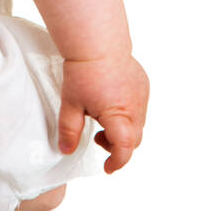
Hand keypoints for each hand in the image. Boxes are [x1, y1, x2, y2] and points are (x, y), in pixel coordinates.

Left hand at [57, 53, 148, 174]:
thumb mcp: (71, 104)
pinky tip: (110, 103)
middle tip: (97, 140)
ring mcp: (142, 96)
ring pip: (138, 125)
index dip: (117, 162)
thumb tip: (66, 151)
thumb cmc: (83, 73)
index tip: (107, 168)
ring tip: (101, 120)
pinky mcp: (143, 85)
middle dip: (117, 147)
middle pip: (133, 140)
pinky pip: (139, 108)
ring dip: (123, 130)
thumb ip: (69, 130)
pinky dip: (128, 115)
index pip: (124, 149)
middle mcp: (136, 108)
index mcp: (118, 115)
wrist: (97, 43)